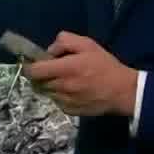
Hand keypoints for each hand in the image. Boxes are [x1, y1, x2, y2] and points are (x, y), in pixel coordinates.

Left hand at [21, 33, 138, 117]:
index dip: (30, 66)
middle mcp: (61, 87)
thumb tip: (49, 51)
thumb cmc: (105, 66)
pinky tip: (72, 91)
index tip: (35, 62)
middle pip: (37, 82)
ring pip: (46, 93)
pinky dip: (59, 96)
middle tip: (52, 70)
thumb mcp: (88, 45)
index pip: (33, 71)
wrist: (123, 91)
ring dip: (49, 86)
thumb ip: (65, 41)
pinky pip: (56, 102)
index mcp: (64, 69)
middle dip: (40, 75)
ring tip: (64, 80)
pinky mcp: (69, 112)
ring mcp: (64, 101)